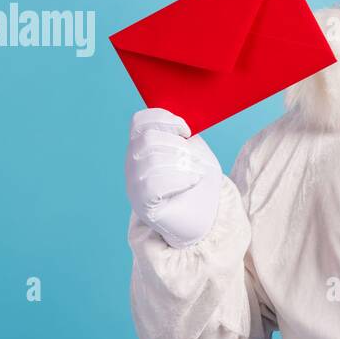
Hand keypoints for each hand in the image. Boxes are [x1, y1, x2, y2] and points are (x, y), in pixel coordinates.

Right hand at [125, 109, 223, 247]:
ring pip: (152, 160)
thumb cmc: (199, 183)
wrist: (206, 220)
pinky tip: (191, 183)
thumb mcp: (194, 152)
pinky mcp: (143, 206)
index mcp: (142, 147)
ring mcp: (134, 186)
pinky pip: (153, 183)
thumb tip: (177, 122)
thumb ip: (182, 135)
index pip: (140, 121)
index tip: (187, 131)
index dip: (164, 118)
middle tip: (194, 162)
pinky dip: (179, 179)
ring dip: (183, 164)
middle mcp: (132, 165)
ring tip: (195, 174)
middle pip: (148, 139)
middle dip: (179, 146)